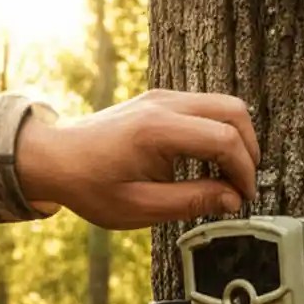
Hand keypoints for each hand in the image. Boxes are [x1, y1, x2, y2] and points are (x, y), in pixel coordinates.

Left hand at [14, 89, 259, 229]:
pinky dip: (219, 130)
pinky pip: (205, 106)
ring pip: (223, 103)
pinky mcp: (160, 99)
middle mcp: (164, 104)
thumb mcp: (139, 207)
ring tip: (228, 174)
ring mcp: (162, 97)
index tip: (243, 197)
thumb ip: (191, 201)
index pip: (224, 139)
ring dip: (236, 138)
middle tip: (243, 184)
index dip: (243, 171)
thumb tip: (232, 200)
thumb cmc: (89, 185)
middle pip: (233, 111)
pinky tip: (209, 161)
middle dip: (248, 149)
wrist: (54, 158)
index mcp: (158, 130)